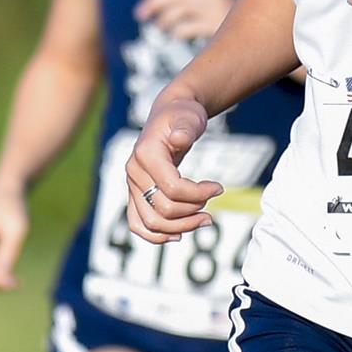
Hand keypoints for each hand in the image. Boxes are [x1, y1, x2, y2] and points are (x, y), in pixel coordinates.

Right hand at [124, 96, 218, 242]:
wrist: (169, 115)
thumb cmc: (182, 116)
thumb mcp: (188, 117)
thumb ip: (185, 129)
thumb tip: (179, 139)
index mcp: (146, 154)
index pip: (172, 188)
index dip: (199, 194)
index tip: (219, 187)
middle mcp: (134, 172)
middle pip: (163, 209)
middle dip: (193, 211)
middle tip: (212, 201)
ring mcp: (132, 185)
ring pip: (151, 222)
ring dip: (180, 227)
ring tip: (205, 220)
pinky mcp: (136, 194)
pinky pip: (138, 223)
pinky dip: (156, 235)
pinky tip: (179, 235)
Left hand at [135, 0, 234, 41]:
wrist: (258, 31)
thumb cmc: (228, 17)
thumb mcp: (210, 0)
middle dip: (153, 3)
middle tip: (140, 15)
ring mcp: (214, 9)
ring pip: (178, 9)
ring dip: (163, 20)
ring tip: (161, 27)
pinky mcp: (215, 26)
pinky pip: (187, 28)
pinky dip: (177, 32)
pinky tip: (177, 35)